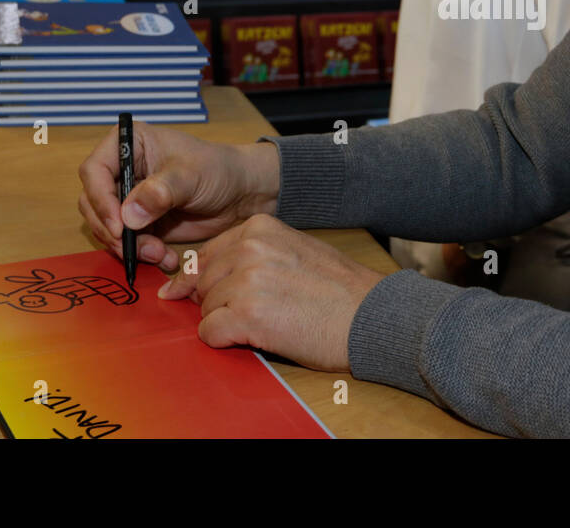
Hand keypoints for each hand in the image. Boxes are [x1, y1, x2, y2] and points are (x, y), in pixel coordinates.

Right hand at [77, 122, 279, 270]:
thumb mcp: (190, 175)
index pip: (94, 171)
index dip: (100, 200)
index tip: (118, 226)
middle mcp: (123, 170)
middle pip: (93, 203)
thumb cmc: (219, 170)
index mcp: (129, 144)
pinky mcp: (140, 222)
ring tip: (159, 255)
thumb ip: (160, 192)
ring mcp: (129, 198)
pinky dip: (141, 254)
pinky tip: (166, 259)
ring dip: (128, 246)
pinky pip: (126, 242)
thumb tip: (127, 215)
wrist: (242, 193)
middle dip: (112, 230)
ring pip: (107, 227)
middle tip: (134, 248)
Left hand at [159, 214, 385, 372]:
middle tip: (253, 314)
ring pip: (205, 309)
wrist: (371, 315)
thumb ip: (253, 255)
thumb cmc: (339, 289)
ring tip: (264, 324)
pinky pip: (210, 333)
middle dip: (217, 302)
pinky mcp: (247, 317)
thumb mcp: (294, 251)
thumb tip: (198, 276)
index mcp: (259, 228)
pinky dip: (224, 341)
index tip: (213, 295)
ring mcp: (246, 282)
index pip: (207, 255)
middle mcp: (249, 248)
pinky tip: (255, 338)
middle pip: (202, 282)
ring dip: (225, 322)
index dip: (208, 280)